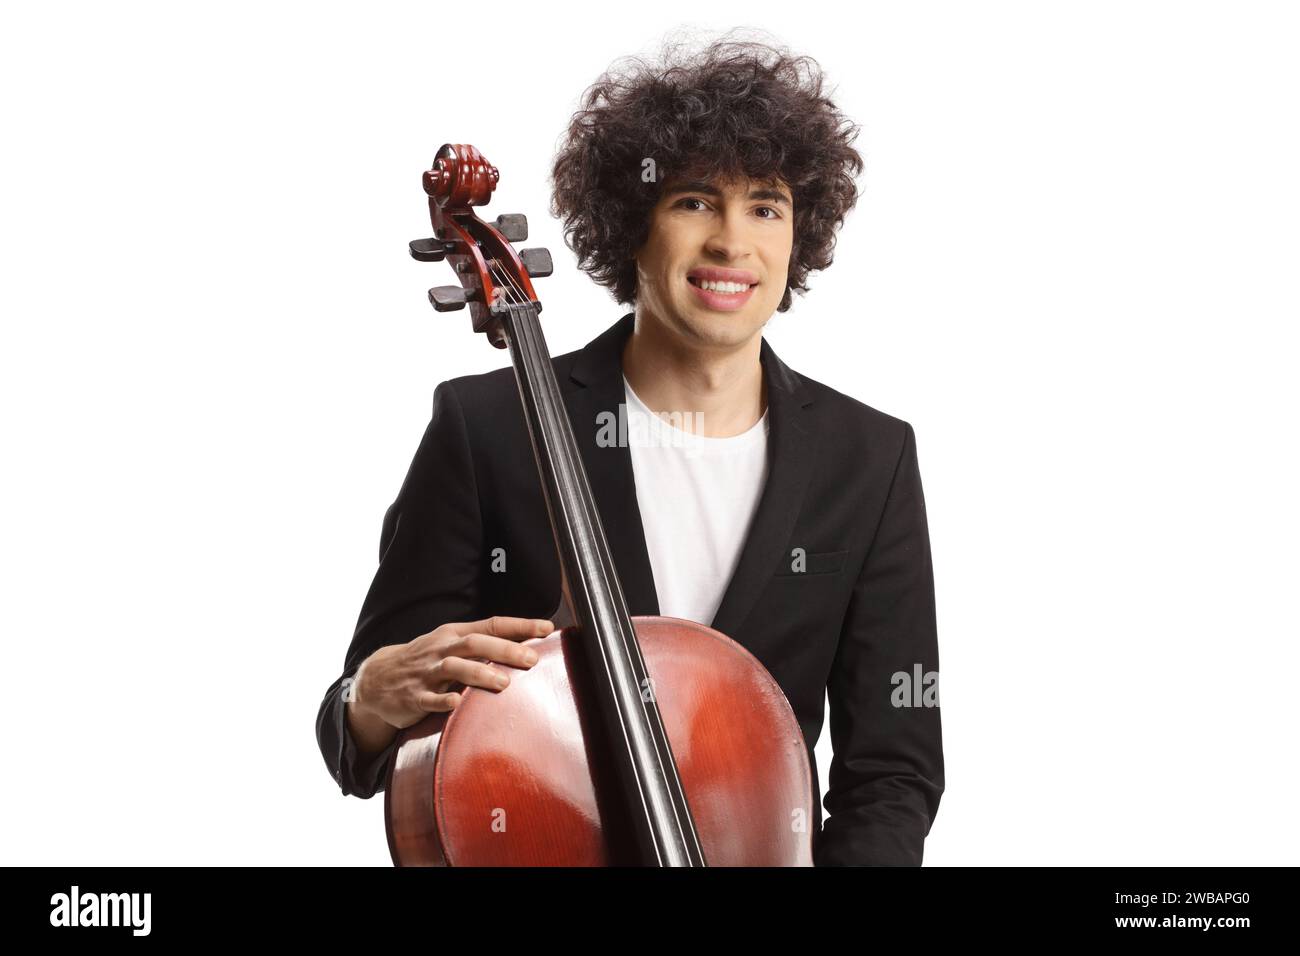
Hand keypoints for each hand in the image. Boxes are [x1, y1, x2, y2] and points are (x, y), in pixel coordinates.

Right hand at [352, 616, 551, 729]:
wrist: (376, 678)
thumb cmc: (425, 661)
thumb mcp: (450, 645)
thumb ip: (483, 647)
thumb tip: (527, 647)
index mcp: (454, 634)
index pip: (491, 625)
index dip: (519, 626)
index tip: (547, 628)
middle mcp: (442, 649)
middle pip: (476, 644)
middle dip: (505, 650)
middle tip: (532, 659)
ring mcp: (427, 673)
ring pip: (454, 668)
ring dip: (479, 674)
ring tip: (504, 683)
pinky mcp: (414, 697)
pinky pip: (430, 698)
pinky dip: (443, 700)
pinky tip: (456, 703)